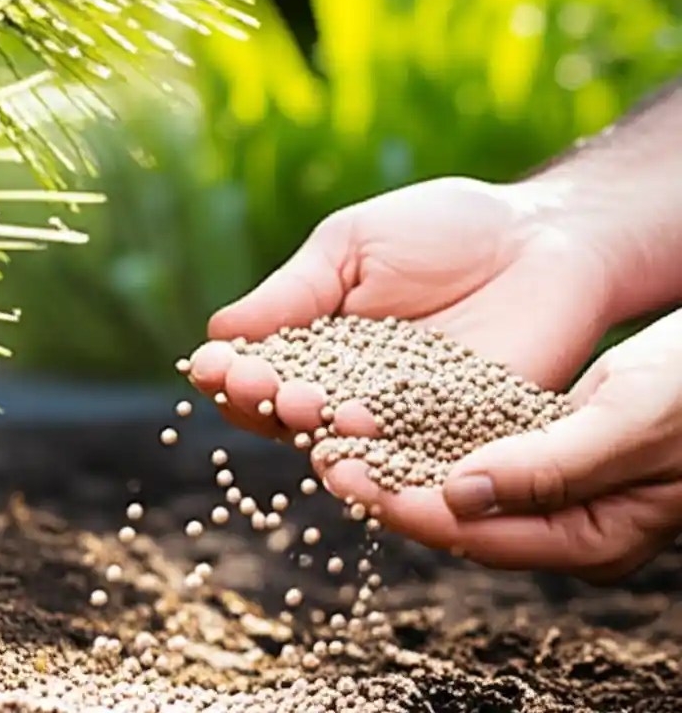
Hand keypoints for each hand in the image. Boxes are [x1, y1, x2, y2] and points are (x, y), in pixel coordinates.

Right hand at [187, 175, 616, 443]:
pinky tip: (363, 448)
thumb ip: (294, 291)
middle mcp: (344, 393)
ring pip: (342, 446)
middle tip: (268, 385)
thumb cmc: (444, 230)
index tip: (215, 367)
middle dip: (266, 403)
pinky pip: (410, 466)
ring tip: (312, 410)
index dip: (230, 375)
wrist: (546, 241)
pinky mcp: (454, 442)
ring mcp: (397, 422)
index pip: (255, 371)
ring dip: (317, 434)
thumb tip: (218, 332)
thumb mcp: (353, 245)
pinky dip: (382, 464)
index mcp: (311, 346)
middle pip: (286, 417)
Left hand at [322, 309, 681, 582]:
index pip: (477, 535)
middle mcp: (563, 527)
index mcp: (590, 541)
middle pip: (454, 518)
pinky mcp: (542, 454)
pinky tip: (379, 410)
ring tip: (332, 432)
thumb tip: (462, 496)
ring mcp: (554, 494)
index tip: (341, 474)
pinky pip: (469, 453)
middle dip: (383, 487)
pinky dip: (423, 435)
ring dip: (395, 460)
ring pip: (454, 486)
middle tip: (318, 454)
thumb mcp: (632, 420)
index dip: (403, 505)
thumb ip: (553, 466)